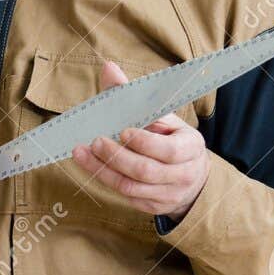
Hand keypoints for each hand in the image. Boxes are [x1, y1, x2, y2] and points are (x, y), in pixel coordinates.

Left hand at [72, 60, 208, 221]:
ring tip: (83, 153)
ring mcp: (169, 194)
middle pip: (146, 171)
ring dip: (104, 170)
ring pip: (132, 188)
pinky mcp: (153, 206)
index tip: (122, 131)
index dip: (144, 142)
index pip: (168, 150)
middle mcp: (183, 174)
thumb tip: (108, 68)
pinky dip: (107, 180)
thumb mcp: (161, 116)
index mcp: (190, 147)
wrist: (189, 176)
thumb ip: (133, 95)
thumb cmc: (171, 138)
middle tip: (96, 141)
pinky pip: (127, 197)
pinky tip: (91, 165)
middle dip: (117, 157)